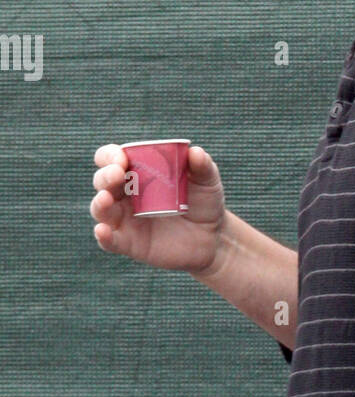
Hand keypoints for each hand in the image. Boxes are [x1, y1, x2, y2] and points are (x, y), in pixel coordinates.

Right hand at [90, 143, 226, 274]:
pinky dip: (103, 236)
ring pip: (100, 209)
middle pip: (102, 181)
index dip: (110, 155)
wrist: (213, 237)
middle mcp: (125, 194)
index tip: (122, 158)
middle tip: (118, 173)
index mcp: (137, 172)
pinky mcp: (129, 243)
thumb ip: (202, 166)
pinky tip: (102, 231)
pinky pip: (109, 241)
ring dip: (99, 202)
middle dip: (106, 175)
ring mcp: (125, 219)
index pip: (112, 158)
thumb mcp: (207, 181)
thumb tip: (195, 152)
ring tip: (106, 198)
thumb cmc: (204, 203)